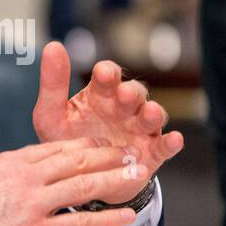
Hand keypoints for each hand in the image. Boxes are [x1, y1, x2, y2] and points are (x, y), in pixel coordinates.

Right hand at [0, 138, 140, 225]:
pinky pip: (79, 223)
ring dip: (116, 179)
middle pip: (78, 159)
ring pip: (85, 184)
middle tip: (132, 154)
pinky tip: (126, 216)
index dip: (87, 145)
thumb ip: (8, 171)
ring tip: (138, 176)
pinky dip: (107, 218)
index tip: (104, 145)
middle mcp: (26, 176)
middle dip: (109, 156)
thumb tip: (23, 170)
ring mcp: (33, 204)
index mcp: (13, 160)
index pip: (58, 147)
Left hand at [31, 42, 183, 202]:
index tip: (103, 73)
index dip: (108, 73)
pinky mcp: (150, 153)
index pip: (108, 76)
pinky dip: (171, 142)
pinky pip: (163, 146)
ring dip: (153, 113)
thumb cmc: (66, 141)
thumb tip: (53, 46)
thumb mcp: (51, 115)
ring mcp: (139, 130)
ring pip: (152, 116)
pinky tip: (175, 139)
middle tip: (125, 94)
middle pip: (134, 93)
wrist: (77, 179)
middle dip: (132, 92)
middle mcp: (123, 108)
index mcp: (100, 94)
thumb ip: (52, 84)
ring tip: (151, 113)